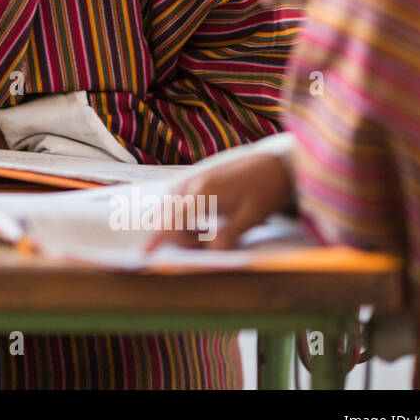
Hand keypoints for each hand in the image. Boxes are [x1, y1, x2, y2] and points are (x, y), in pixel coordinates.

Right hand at [145, 151, 295, 251]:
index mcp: (203, 193)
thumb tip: (209, 255)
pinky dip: (182, 217)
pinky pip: (177, 201)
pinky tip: (200, 225)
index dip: (158, 238)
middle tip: (202, 248)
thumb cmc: (265, 190)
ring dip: (181, 228)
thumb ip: (229, 235)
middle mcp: (191, 184)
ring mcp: (190, 179)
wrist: (274, 165)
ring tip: (205, 236)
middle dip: (178, 237)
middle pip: (168, 216)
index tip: (145, 254)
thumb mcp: (251, 217)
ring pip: (171, 209)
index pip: (173, 220)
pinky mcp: (194, 179)